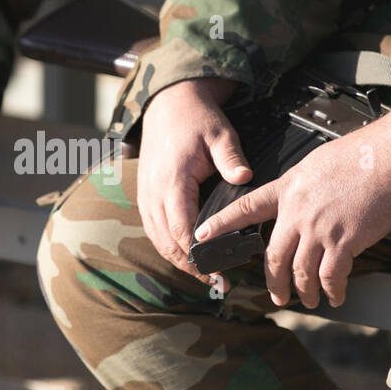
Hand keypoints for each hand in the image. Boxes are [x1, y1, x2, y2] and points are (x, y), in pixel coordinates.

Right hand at [138, 77, 251, 280]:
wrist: (169, 105)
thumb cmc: (196, 120)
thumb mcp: (220, 134)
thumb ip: (231, 158)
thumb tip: (245, 176)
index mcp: (172, 181)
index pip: (180, 228)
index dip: (198, 255)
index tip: (217, 272)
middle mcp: (153, 193)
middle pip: (166, 242)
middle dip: (190, 266)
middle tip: (217, 284)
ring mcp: (146, 196)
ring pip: (157, 240)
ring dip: (178, 260)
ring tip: (205, 277)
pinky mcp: (146, 197)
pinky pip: (154, 230)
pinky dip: (168, 247)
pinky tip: (187, 258)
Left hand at [193, 100, 390, 307]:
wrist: (388, 157)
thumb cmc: (358, 156)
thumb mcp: (314, 165)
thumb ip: (298, 189)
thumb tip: (295, 202)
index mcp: (286, 190)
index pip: (245, 208)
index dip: (220, 223)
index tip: (200, 236)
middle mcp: (297, 212)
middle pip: (273, 257)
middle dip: (274, 283)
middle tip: (277, 296)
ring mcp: (319, 228)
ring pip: (301, 272)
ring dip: (304, 291)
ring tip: (308, 300)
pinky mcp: (344, 241)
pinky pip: (330, 276)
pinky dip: (332, 290)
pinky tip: (336, 295)